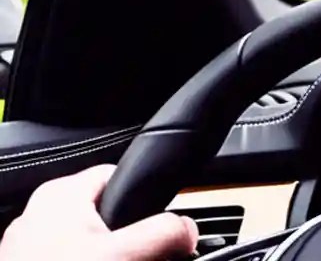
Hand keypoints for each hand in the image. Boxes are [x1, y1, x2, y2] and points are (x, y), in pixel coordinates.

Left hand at [0, 165, 197, 260]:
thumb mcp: (128, 256)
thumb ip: (166, 233)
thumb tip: (187, 230)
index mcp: (60, 195)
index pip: (117, 177)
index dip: (145, 202)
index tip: (160, 229)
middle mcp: (36, 216)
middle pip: (103, 217)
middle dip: (127, 241)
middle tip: (142, 260)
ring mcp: (25, 249)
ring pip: (86, 246)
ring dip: (107, 258)